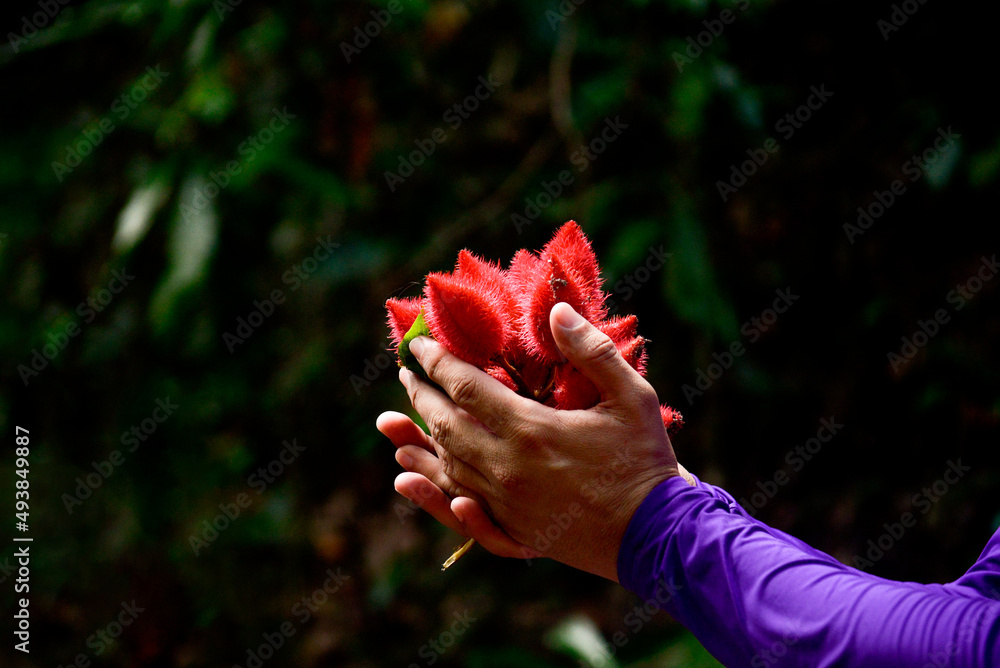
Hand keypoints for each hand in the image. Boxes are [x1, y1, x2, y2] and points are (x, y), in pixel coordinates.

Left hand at [380, 302, 688, 580]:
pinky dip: (430, 492)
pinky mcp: (512, 530)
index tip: (417, 346)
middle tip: (407, 375)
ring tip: (396, 424)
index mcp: (530, 429)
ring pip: (446, 467)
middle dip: (421, 396)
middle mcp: (507, 467)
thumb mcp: (631, 396)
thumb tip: (556, 310)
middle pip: (446, 426)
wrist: (658, 536)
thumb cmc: (646, 460)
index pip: (465, 386)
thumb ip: (591, 351)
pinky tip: (412, 482)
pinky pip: (457, 508)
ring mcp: (506, 503)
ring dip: (417, 442)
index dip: (437, 362)